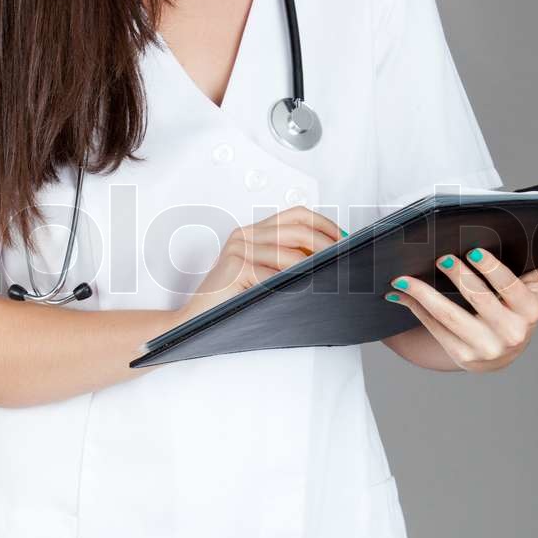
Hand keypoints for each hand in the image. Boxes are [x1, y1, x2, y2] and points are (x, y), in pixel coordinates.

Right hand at [173, 205, 344, 326]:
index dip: (324, 224)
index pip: (296, 215)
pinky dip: (295, 284)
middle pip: (298, 228)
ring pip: (291, 253)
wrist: (193, 322)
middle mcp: (244, 235)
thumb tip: (327, 257)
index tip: (343, 239)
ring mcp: (239, 249)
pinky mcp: (237, 267)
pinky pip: (276, 274)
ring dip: (316, 267)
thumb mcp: (262, 274)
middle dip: (327, 243)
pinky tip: (306, 292)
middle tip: (344, 258)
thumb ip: (287, 261)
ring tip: (331, 277)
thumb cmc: (230, 302)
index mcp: (252, 232)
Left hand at [383, 245, 537, 372]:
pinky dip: (417, 308)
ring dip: (424, 295)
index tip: (473, 251)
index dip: (491, 270)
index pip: (510, 287)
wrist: (501, 351)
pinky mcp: (462, 356)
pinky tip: (402, 293)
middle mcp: (510, 333)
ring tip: (405, 277)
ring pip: (450, 316)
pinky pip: (436, 328)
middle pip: (478, 300)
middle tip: (440, 256)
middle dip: (458, 277)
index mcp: (530, 312)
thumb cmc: (519, 309)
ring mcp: (484, 347)